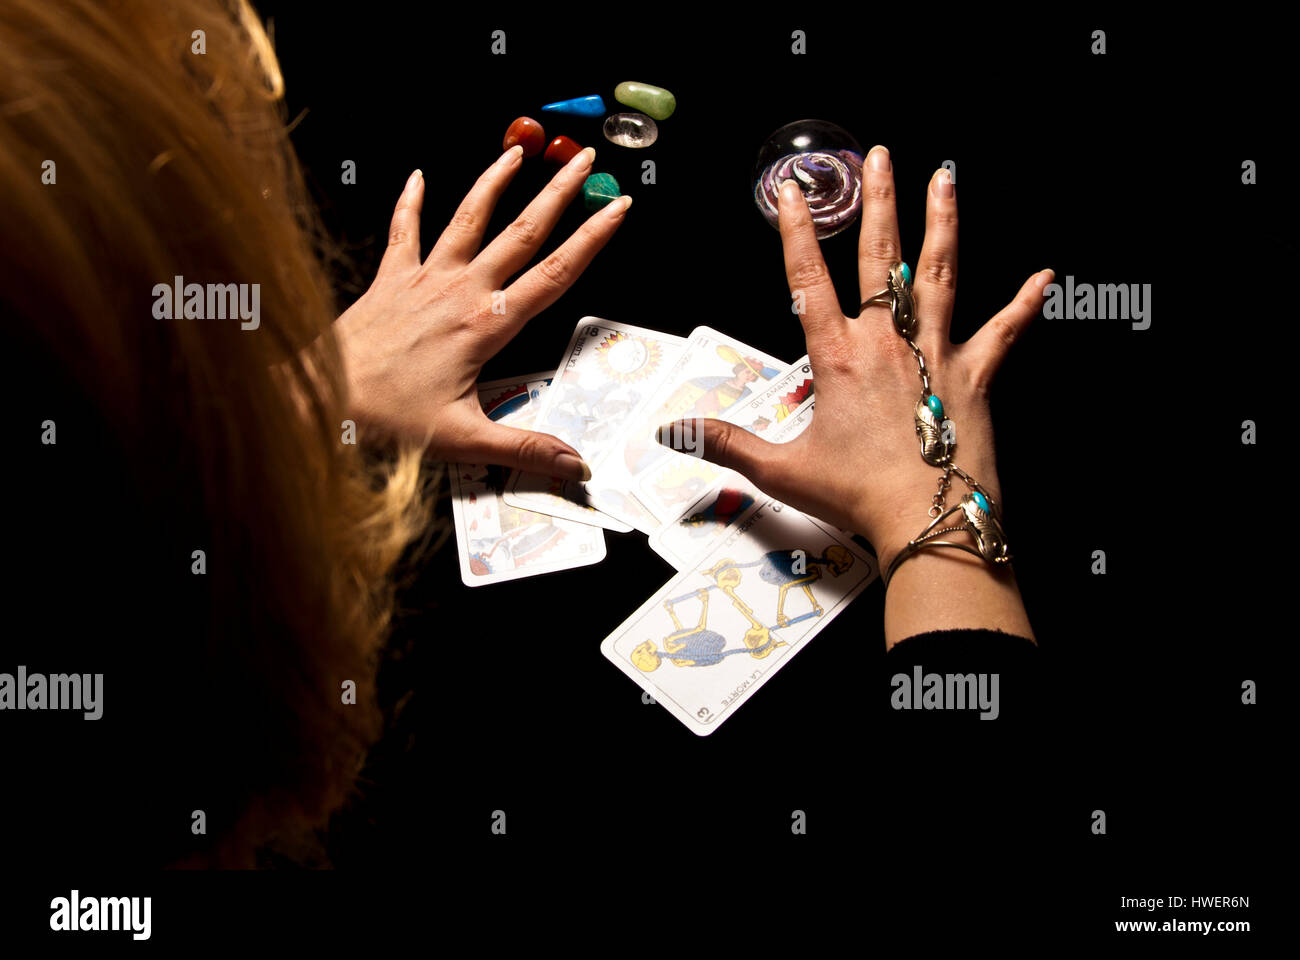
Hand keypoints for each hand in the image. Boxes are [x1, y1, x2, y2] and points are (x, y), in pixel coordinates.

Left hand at [335, 146, 630, 479]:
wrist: (320, 396)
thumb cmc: (384, 417)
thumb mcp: (464, 439)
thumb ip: (525, 449)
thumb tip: (574, 465)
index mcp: (486, 325)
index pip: (555, 274)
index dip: (592, 239)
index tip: (617, 209)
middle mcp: (459, 291)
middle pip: (522, 231)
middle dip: (558, 193)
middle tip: (584, 161)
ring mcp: (423, 279)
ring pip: (469, 217)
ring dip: (496, 181)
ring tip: (519, 150)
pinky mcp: (389, 280)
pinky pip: (404, 230)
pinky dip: (411, 200)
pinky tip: (418, 175)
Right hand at [670, 146, 1049, 576]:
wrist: (928, 520)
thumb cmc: (859, 497)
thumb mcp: (782, 471)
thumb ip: (727, 445)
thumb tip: (673, 431)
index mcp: (839, 358)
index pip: (809, 280)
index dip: (796, 233)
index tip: (793, 192)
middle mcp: (889, 343)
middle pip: (883, 257)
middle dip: (879, 202)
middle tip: (880, 156)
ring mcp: (937, 353)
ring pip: (941, 274)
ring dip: (942, 222)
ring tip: (944, 178)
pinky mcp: (975, 377)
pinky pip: (1004, 332)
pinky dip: (1025, 304)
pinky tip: (1045, 277)